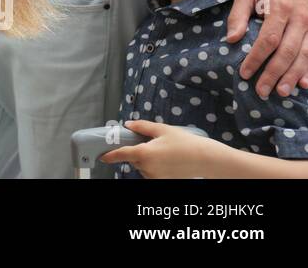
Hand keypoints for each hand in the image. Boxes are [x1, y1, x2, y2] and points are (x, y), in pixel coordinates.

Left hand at [100, 119, 227, 178]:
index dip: (110, 155)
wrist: (205, 159)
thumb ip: (142, 127)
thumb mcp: (162, 130)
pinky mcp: (163, 181)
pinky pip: (152, 173)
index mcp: (144, 153)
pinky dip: (155, 167)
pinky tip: (167, 160)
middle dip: (138, 152)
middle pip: (134, 159)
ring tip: (164, 151)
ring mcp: (155, 176)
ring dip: (147, 160)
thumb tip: (128, 125)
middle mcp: (147, 167)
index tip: (102, 156)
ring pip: (143, 167)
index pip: (122, 154)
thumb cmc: (185, 143)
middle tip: (150, 143)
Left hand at [226, 0, 307, 97]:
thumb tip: (232, 39)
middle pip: (288, 51)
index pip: (268, 39)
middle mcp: (299, 19)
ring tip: (281, 93)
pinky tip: (303, 84)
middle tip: (262, 91)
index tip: (244, 73)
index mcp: (279, 8)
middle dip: (274, 73)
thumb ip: (237, 16)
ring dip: (293, 76)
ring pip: (305, 56)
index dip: (257, 58)